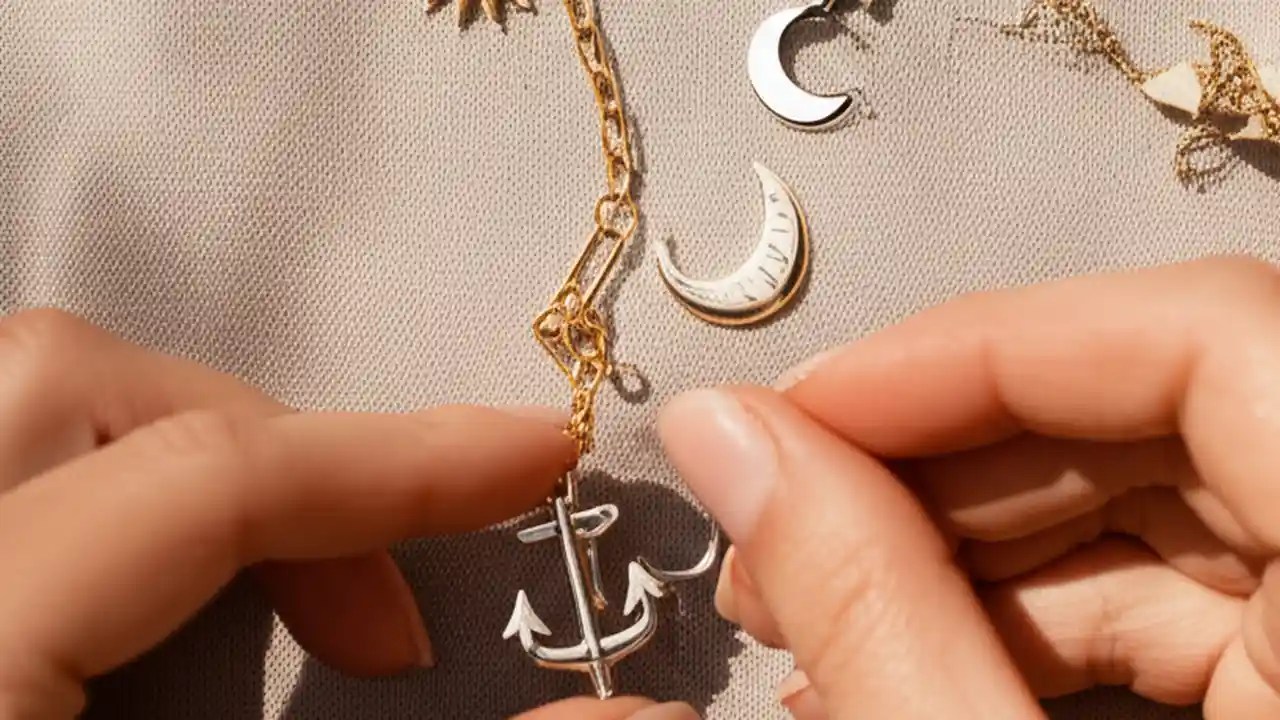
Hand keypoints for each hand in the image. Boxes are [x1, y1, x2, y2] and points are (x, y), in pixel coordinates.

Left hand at [0, 309, 695, 719]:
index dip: (394, 459)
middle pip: (84, 388)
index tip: (524, 458)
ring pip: (35, 411)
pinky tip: (185, 618)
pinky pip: (11, 492)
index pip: (199, 478)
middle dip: (279, 455)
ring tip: (303, 597)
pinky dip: (120, 514)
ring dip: (192, 467)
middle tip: (383, 600)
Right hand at [658, 256, 1279, 718]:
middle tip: (780, 501)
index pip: (1216, 341)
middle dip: (936, 452)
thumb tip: (729, 443)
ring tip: (805, 591)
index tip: (816, 403)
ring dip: (956, 536)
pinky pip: (1175, 593)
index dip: (986, 347)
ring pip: (1155, 499)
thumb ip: (872, 614)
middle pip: (1165, 407)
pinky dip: (1020, 608)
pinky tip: (891, 642)